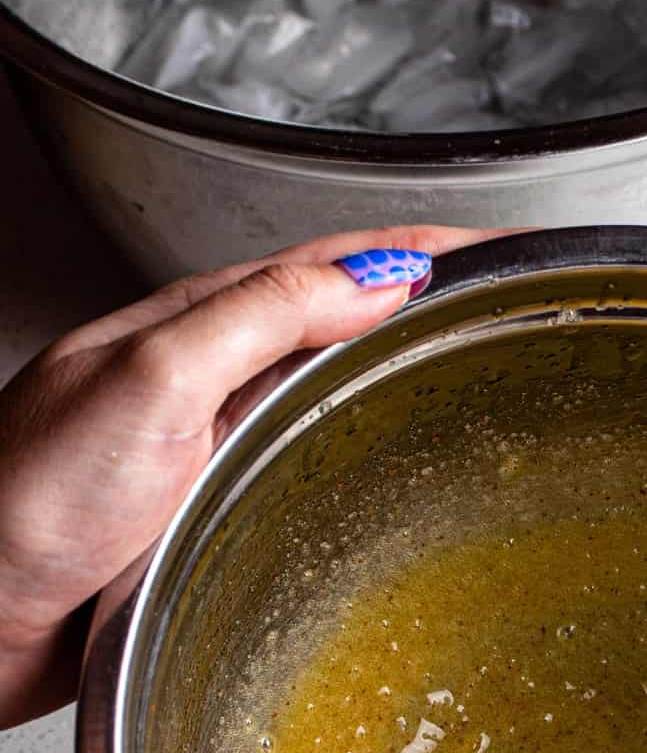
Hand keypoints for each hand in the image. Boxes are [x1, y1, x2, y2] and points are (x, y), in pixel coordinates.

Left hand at [0, 224, 498, 728]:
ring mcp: (208, 439)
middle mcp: (205, 375)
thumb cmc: (32, 497)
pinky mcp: (207, 504)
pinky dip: (356, 437)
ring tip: (459, 357)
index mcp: (196, 324)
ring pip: (321, 384)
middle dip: (419, 297)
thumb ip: (262, 318)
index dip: (414, 250)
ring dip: (393, 362)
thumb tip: (372, 281)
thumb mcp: (155, 377)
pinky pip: (300, 452)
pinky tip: (378, 460)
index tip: (491, 248)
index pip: (329, 262)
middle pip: (333, 315)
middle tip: (494, 297)